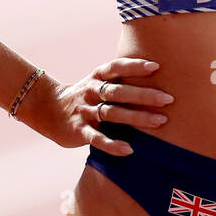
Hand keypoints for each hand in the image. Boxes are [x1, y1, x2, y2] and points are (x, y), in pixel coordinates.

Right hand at [33, 57, 173, 156]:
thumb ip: (121, 79)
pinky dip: (112, 144)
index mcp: (97, 77)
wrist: (47, 110)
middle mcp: (91, 91)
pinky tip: (128, 150)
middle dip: (144, 95)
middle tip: (168, 98)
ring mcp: (85, 111)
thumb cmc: (85, 95)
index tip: (155, 66)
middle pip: (119, 92)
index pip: (116, 67)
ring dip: (137, 117)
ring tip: (160, 121)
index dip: (135, 66)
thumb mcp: (98, 81)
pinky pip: (97, 138)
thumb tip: (157, 73)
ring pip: (112, 114)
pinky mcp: (79, 130)